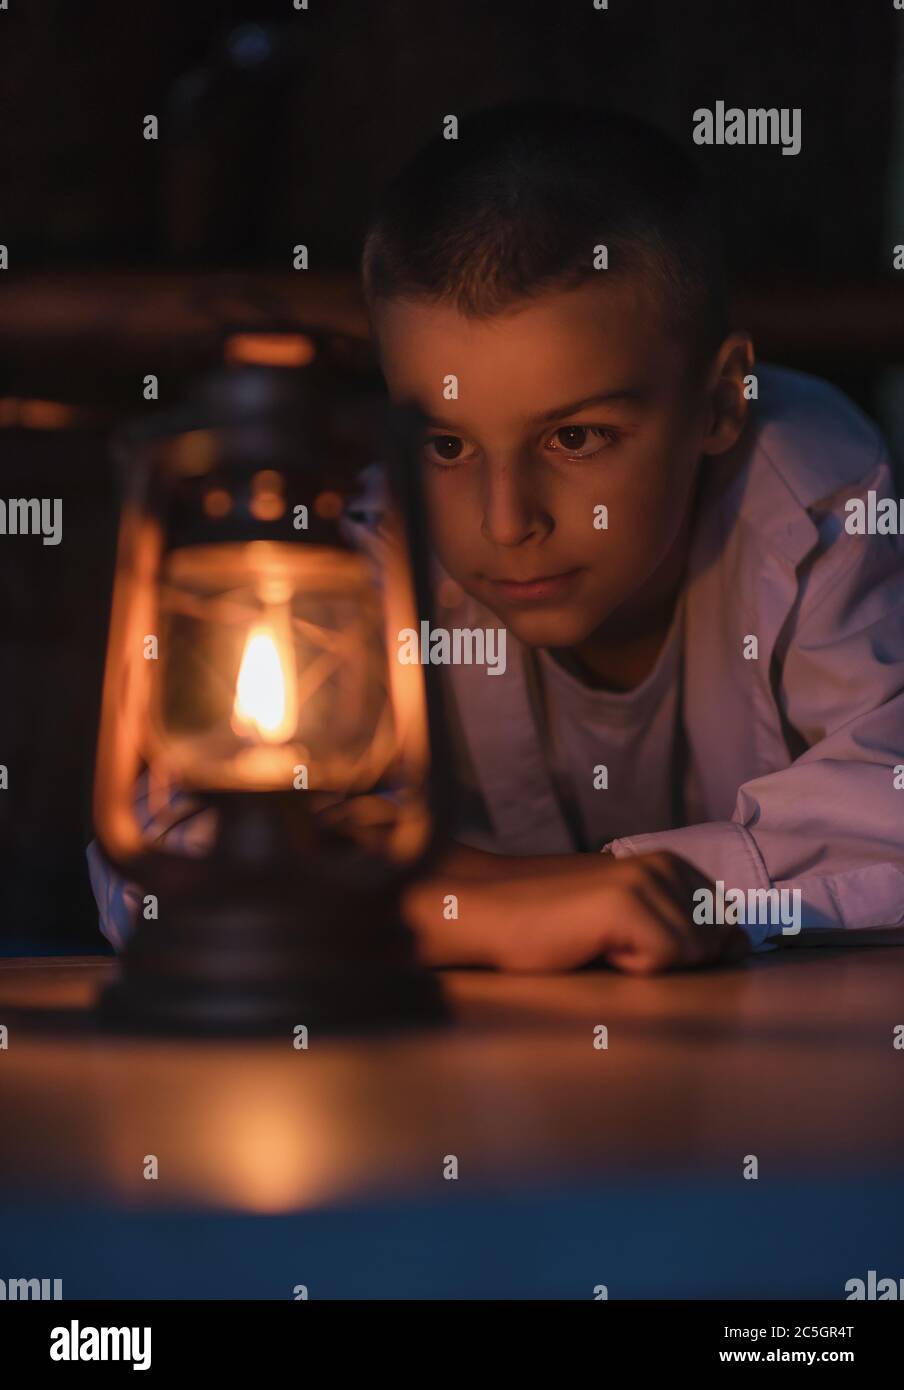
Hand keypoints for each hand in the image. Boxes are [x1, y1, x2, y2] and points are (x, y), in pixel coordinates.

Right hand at [402, 848, 749, 973]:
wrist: (488, 911)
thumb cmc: (552, 923)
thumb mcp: (627, 917)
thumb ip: (680, 924)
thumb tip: (741, 944)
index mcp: (671, 865)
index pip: (724, 927)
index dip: (689, 952)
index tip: (636, 946)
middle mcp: (665, 866)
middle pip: (713, 944)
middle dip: (671, 959)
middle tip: (612, 946)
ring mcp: (647, 881)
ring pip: (691, 954)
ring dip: (647, 963)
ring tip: (600, 944)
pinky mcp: (627, 904)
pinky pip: (663, 959)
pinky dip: (631, 966)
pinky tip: (593, 946)